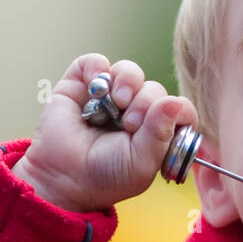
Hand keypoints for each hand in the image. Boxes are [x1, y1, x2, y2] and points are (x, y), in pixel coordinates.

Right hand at [12, 53, 199, 211]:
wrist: (62, 179)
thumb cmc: (106, 175)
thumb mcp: (141, 163)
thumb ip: (160, 134)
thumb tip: (175, 102)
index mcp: (156, 130)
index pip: (179, 108)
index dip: (174, 112)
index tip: (156, 128)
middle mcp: (135, 109)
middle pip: (154, 89)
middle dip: (146, 103)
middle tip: (129, 124)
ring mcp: (109, 95)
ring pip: (129, 71)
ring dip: (127, 82)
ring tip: (116, 102)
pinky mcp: (82, 84)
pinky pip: (96, 62)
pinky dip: (97, 68)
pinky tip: (95, 87)